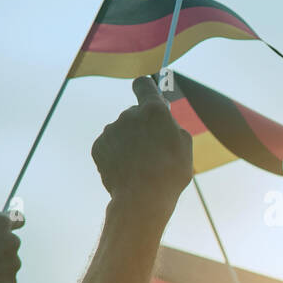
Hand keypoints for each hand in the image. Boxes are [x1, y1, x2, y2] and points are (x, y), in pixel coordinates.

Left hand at [91, 77, 192, 209]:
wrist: (142, 199)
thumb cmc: (170, 173)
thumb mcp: (184, 145)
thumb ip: (171, 124)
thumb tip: (163, 118)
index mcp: (153, 109)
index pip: (143, 84)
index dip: (145, 89)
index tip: (147, 95)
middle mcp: (129, 114)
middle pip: (134, 113)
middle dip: (142, 125)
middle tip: (152, 148)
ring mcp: (111, 130)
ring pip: (121, 131)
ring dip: (129, 141)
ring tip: (139, 165)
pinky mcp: (98, 146)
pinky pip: (109, 145)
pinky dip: (116, 154)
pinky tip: (127, 169)